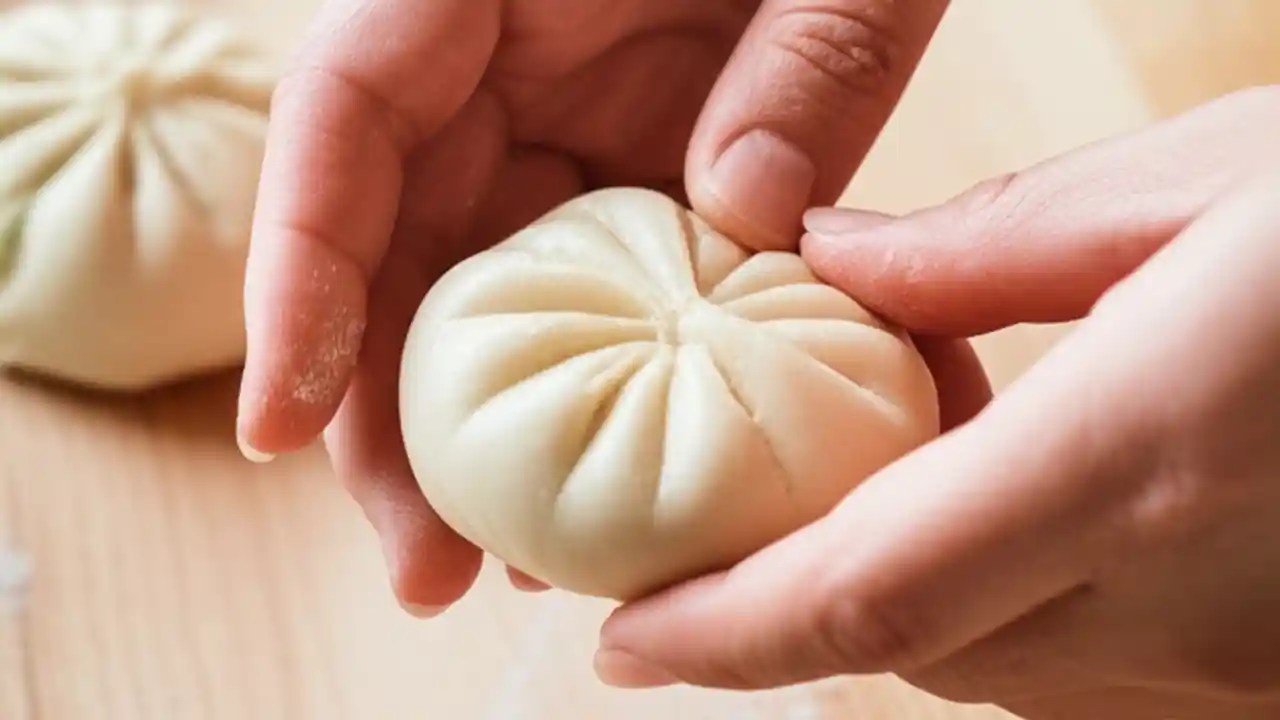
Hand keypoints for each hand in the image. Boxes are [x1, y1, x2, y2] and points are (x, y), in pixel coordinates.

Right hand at [234, 0, 952, 612]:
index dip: (297, 270)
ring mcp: (560, 131)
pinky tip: (602, 490)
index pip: (346, 115)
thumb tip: (743, 223)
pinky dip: (583, 395)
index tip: (279, 424)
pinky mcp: (630, 179)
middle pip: (392, 243)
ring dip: (480, 434)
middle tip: (424, 566)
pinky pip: (578, 297)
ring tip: (511, 566)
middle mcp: (497, 67)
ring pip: (475, 292)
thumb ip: (803, 65)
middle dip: (388, 415)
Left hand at [596, 86, 1279, 717]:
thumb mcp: (1220, 178)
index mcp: (1146, 455)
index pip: (865, 593)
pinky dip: (1024, 596)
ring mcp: (1248, 667)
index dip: (721, 632)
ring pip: (1006, 666)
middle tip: (748, 505)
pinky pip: (1102, 664)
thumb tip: (839, 262)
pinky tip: (1038, 495)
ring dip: (920, 586)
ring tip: (909, 457)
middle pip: (916, 644)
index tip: (623, 641)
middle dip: (805, 594)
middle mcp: (1192, 608)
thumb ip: (1005, 243)